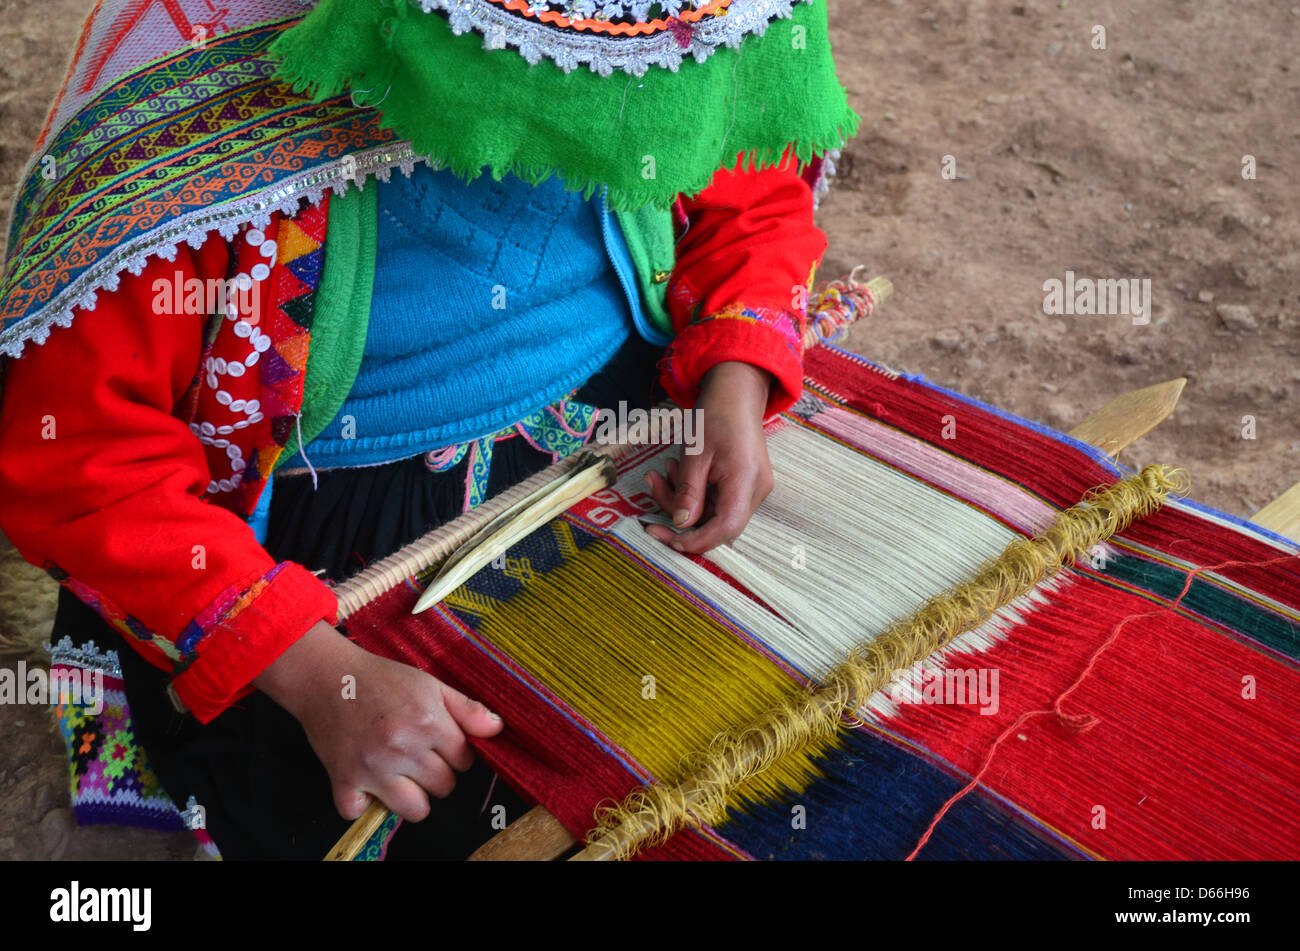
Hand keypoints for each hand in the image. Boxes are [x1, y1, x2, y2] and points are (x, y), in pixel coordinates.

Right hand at [253, 621, 503, 821]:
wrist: (327, 677)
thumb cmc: (381, 678)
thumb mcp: (430, 683)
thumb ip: (467, 708)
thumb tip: (498, 729)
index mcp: (428, 722)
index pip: (465, 761)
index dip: (456, 753)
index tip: (440, 743)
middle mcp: (403, 748)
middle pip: (444, 787)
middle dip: (438, 774)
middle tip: (418, 755)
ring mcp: (373, 768)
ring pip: (415, 809)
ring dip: (412, 797)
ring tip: (401, 775)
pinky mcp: (344, 780)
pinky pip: (361, 812)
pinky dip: (364, 804)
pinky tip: (366, 783)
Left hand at [643, 360, 773, 553]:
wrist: (737, 393)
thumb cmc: (716, 415)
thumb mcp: (694, 453)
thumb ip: (688, 492)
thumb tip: (680, 523)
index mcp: (746, 480)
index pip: (726, 527)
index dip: (697, 541)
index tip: (669, 539)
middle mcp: (756, 490)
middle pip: (717, 522)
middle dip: (681, 515)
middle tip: (651, 496)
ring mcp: (752, 488)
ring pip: (713, 512)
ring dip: (682, 499)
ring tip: (660, 472)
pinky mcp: (744, 485)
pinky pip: (716, 500)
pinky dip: (694, 492)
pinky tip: (676, 470)